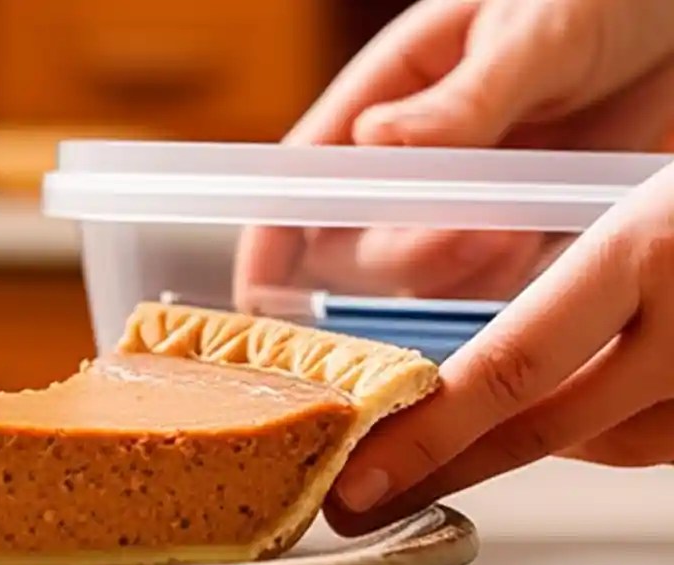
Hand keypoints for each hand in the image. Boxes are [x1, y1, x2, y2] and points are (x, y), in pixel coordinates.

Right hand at [235, 0, 673, 300]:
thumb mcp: (534, 31)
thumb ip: (461, 97)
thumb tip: (373, 142)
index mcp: (381, 98)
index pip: (299, 181)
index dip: (271, 242)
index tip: (261, 297)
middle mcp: (404, 163)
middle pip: (354, 250)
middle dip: (403, 256)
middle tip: (482, 230)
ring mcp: (457, 203)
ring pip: (418, 278)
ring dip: (459, 272)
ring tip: (522, 226)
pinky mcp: (514, 231)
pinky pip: (484, 285)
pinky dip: (503, 283)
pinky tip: (539, 238)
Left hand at [326, 158, 673, 535]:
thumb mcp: (653, 204)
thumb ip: (585, 278)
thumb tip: (478, 364)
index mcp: (646, 248)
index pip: (508, 365)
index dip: (427, 434)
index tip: (359, 475)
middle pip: (549, 425)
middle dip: (449, 467)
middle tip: (369, 497)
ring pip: (615, 442)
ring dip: (555, 437)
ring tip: (493, 423)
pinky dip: (628, 428)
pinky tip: (615, 394)